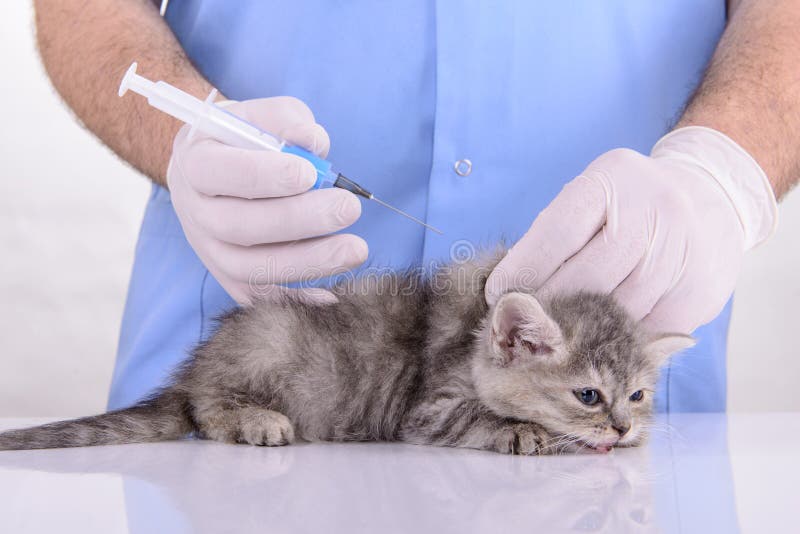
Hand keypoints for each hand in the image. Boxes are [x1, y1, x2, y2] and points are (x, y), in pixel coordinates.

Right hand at [167, 96, 367, 304]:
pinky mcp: (230, 277)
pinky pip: (262, 297)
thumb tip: (315, 142)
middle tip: (348, 208)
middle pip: (242, 226)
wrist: (210, 172)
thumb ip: (286, 120)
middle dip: (300, 220)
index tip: (310, 174)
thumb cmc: (242, 140)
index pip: (225, 173)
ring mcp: (211, 251)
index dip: (267, 176)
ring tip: (355, 250)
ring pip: (253, 268)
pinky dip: (297, 300)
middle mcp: (196, 212)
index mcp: (196, 164)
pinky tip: (332, 296)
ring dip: (308, 262)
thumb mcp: (258, 115)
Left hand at [486, 127, 777, 333]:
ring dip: (582, 332)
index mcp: (610, 181)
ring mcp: (681, 252)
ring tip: (559, 338)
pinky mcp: (699, 291)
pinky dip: (619, 339)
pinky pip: (647, 331)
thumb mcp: (588, 198)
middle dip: (546, 309)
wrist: (708, 196)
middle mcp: (651, 212)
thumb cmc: (625, 205)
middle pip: (586, 279)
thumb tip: (505, 296)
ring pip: (615, 311)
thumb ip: (551, 237)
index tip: (498, 296)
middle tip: (523, 328)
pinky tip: (604, 337)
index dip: (522, 272)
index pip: (556, 235)